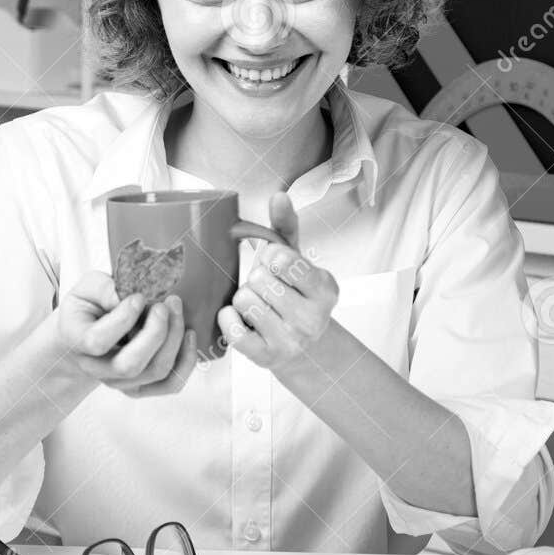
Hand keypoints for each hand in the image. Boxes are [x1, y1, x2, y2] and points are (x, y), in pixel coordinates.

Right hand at [51, 271, 198, 397]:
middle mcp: (97, 369)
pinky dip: (186, 361)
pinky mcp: (140, 387)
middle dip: (156, 333)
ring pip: (155, 372)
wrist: (83, 335)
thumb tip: (131, 297)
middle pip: (130, 365)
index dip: (123, 318)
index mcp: (77, 341)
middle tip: (164, 305)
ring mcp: (119, 382)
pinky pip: (170, 384)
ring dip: (174, 339)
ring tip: (176, 309)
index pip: (98, 341)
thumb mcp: (87, 289)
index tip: (138, 296)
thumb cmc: (87, 309)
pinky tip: (189, 335)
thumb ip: (104, 288)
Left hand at [218, 193, 338, 377]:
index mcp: (325, 289)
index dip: (272, 258)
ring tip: (258, 304)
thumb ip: (286, 226)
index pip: (284, 260)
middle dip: (256, 278)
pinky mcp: (266, 358)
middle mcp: (312, 319)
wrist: (303, 347)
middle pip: (258, 280)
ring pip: (243, 301)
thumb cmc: (294, 295)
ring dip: (243, 298)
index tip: (277, 265)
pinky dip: (228, 318)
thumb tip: (279, 196)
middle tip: (267, 289)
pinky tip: (240, 318)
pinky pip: (232, 329)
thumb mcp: (297, 260)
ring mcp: (290, 342)